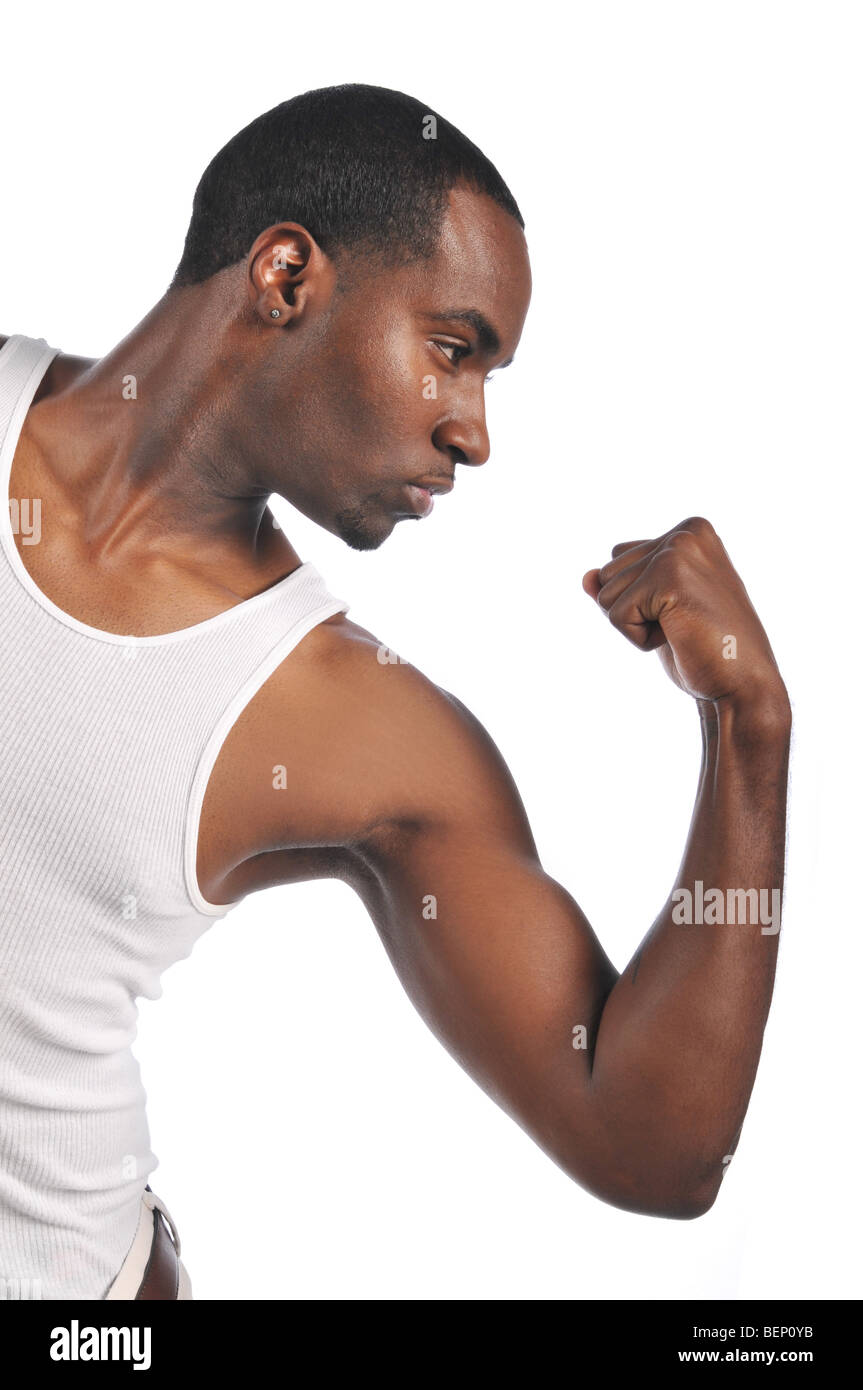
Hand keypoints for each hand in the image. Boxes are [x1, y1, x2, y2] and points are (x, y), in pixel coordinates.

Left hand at [582, 516, 788, 711]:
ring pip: (606, 594)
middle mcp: (687, 532)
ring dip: (636, 625)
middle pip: (607, 572)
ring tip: (682, 630)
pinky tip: (678, 637)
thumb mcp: (655, 610)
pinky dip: (638, 638)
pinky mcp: (669, 577)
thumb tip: (586, 577)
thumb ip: (621, 587)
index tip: (682, 612)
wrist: (743, 685)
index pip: (618, 558)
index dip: (638, 598)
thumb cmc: (704, 650)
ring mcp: (679, 551)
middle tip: (683, 625)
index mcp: (691, 531)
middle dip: (633, 610)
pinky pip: (616, 614)